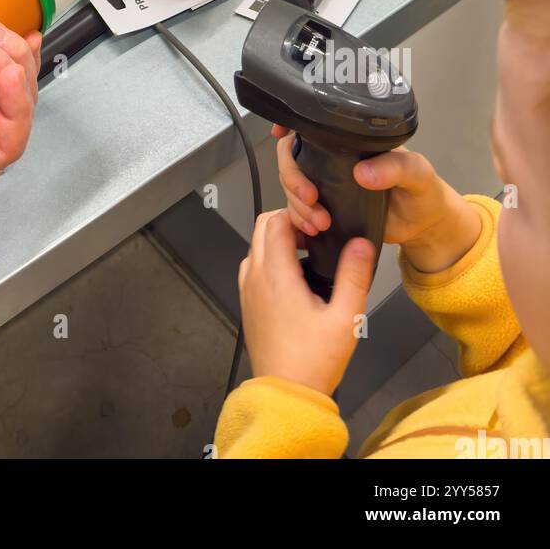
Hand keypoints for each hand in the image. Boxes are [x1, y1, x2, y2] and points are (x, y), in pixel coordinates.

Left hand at [0, 0, 39, 182]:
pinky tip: (4, 77)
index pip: (3, 74)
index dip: (19, 55)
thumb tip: (16, 39)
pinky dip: (17, 105)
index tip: (27, 34)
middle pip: (15, 92)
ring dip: (10, 71)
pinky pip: (9, 143)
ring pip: (17, 113)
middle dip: (13, 55)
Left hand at [239, 210, 374, 396]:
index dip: (299, 214)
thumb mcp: (344, 318)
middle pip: (262, 226)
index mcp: (276, 274)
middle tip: (316, 234)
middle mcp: (255, 276)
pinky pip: (253, 265)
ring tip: (308, 253)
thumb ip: (354, 276)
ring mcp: (247, 289)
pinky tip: (294, 276)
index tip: (321, 225)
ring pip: (255, 245)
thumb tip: (362, 243)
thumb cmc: (314, 360)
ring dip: (277, 238)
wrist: (285, 395)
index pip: (277, 220)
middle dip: (289, 220)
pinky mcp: (248, 302)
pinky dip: (269, 258)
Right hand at [273, 128, 481, 273]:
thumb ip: (394, 167)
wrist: (425, 228)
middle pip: (292, 158)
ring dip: (297, 205)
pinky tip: (312, 229)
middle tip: (310, 199)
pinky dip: (299, 219)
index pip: (313, 126)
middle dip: (293, 179)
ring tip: (320, 223)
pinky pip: (298, 210)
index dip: (290, 125)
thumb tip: (361, 172)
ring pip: (291, 186)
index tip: (279, 134)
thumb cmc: (423, 190)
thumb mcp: (417, 173)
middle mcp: (332, 159)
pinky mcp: (326, 209)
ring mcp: (326, 184)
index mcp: (351, 141)